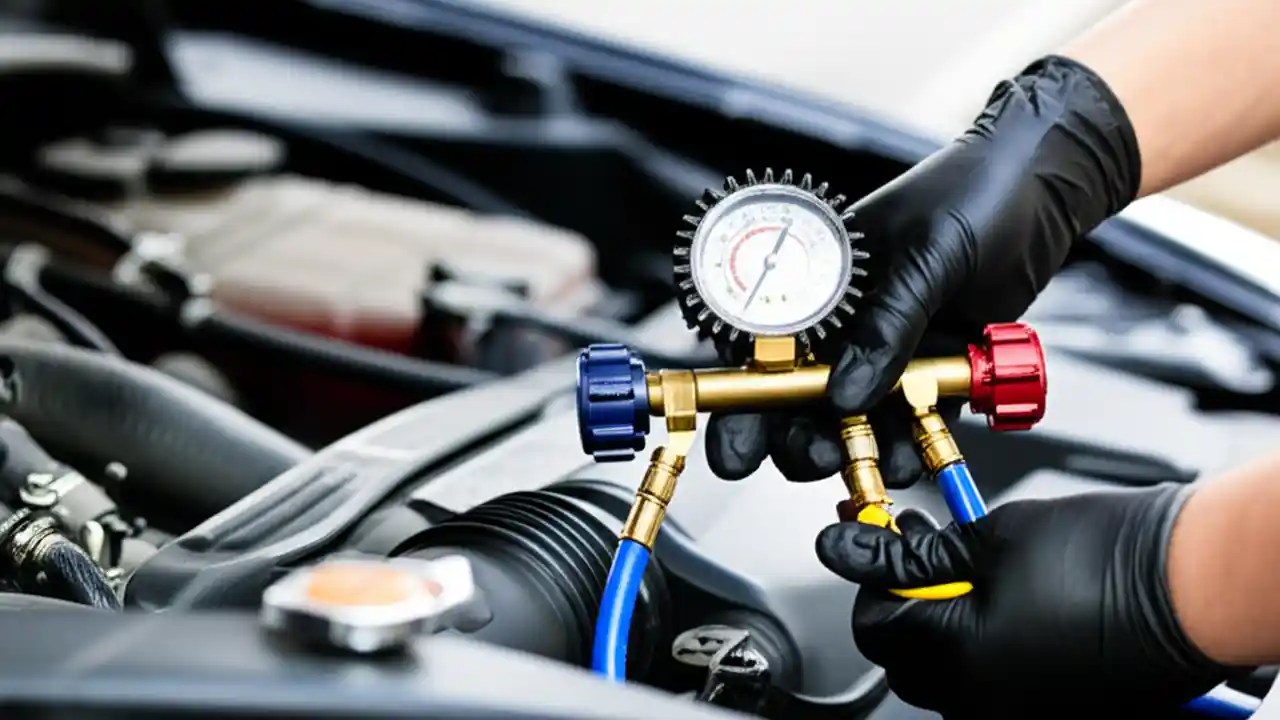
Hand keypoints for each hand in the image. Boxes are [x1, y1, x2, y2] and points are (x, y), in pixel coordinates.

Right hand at [706, 55, 1140, 485]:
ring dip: (852, 449)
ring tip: (875, 462)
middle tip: (815, 458)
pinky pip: (906, 420)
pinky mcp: (928, 370)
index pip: (755, 347)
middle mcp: (840, 321)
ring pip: (847, 419)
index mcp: (816, 283)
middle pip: (792, 397)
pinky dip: (905, 444)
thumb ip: (887, 326)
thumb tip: (845, 394)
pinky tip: (912, 455)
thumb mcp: (928, 256)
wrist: (1048, 188)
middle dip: (793, 439)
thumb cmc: (978, 191)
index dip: (736, 399)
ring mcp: (883, 348)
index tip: (736, 446)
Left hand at [816, 486, 1242, 717]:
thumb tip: (853, 549)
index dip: (875, 579)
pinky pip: (993, 690)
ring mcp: (1018, 717)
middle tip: (924, 555)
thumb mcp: (988, 537)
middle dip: (908, 606)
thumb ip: (910, 555)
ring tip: (971, 574)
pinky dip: (986, 652)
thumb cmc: (1105, 556)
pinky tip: (1006, 608)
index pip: (874, 627)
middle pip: (906, 661)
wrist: (1189, 584)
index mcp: (957, 661)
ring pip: (947, 680)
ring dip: (945, 629)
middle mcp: (982, 706)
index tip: (883, 545)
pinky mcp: (1050, 715)